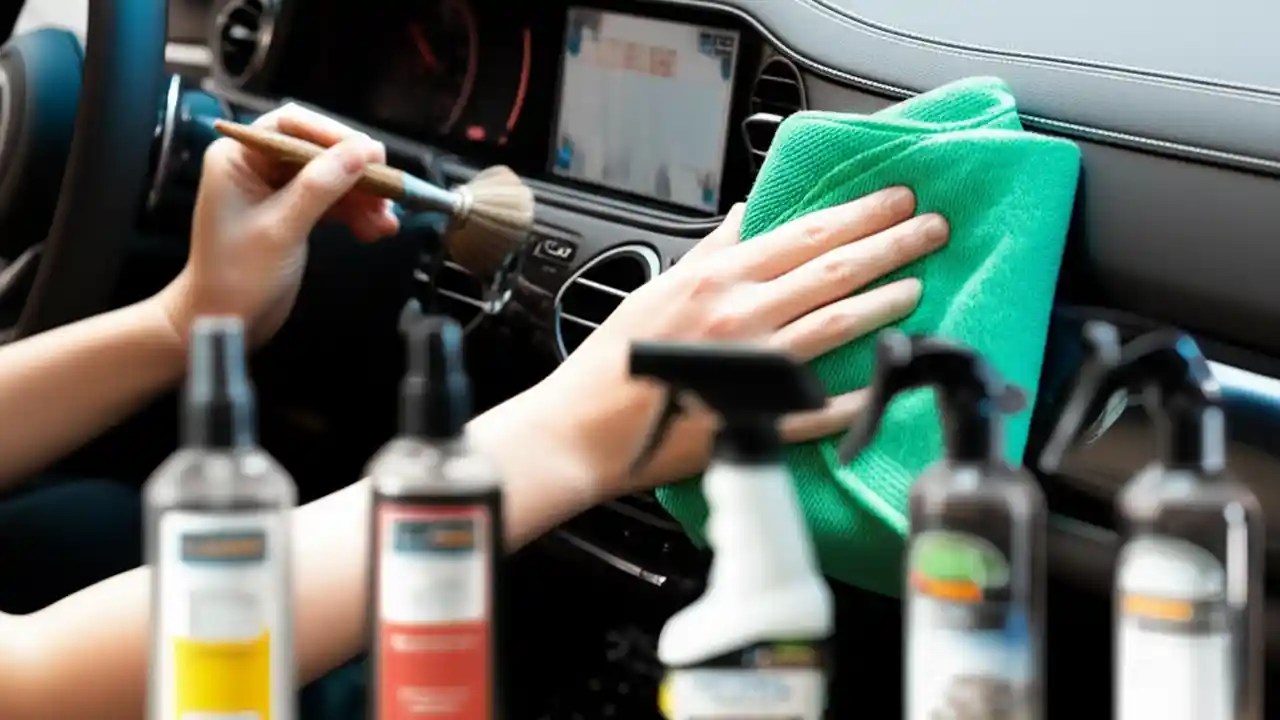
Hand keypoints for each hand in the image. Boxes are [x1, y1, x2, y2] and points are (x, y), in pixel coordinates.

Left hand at [157, 104, 400, 345]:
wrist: (221, 323)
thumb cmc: (237, 275)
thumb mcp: (281, 228)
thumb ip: (321, 186)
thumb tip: (363, 152)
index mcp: (238, 157)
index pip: (291, 125)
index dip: (334, 136)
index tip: (372, 155)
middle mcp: (256, 166)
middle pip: (317, 151)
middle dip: (355, 173)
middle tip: (388, 191)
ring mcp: (276, 191)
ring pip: (331, 178)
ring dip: (362, 198)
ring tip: (387, 222)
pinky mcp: (293, 215)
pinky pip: (331, 203)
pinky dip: (355, 215)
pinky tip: (375, 231)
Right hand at [528, 187, 947, 497]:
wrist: (585, 427)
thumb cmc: (615, 359)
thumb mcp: (660, 285)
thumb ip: (712, 249)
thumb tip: (748, 214)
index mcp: (718, 279)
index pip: (806, 234)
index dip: (860, 213)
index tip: (899, 197)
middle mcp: (743, 316)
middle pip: (834, 271)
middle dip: (892, 244)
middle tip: (933, 227)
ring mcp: (755, 369)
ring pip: (838, 325)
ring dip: (885, 302)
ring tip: (918, 285)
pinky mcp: (758, 418)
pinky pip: (822, 405)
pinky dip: (857, 392)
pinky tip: (889, 377)